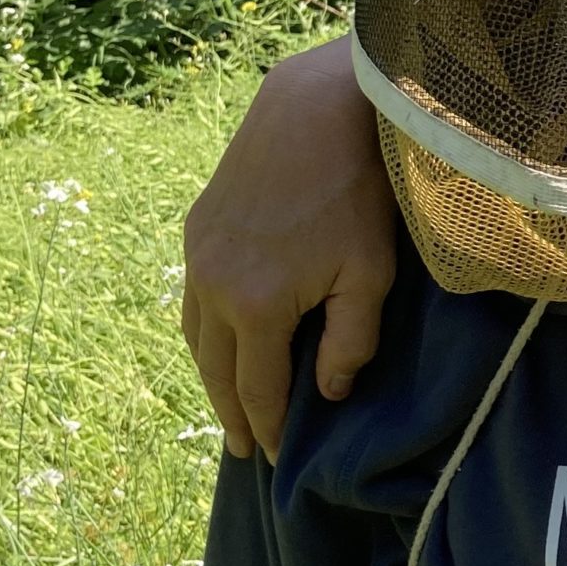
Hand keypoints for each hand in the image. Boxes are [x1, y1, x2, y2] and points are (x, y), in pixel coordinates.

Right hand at [181, 37, 398, 458]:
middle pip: (216, 370)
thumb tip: (327, 394)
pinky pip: (195, 298)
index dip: (268, 426)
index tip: (276, 457)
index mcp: (255, 306)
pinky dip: (207, 332)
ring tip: (231, 405)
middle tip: (243, 450)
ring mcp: (198, 254)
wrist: (312, 108)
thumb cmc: (356, 190)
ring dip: (213, 374)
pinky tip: (223, 340)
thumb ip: (350, 341)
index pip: (258, 388)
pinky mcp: (197, 226)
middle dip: (231, 413)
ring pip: (197, 335)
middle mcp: (213, 285)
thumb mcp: (371, 272)